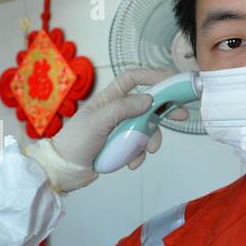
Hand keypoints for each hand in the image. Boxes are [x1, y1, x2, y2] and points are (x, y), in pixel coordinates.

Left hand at [30, 67, 171, 190]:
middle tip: (181, 116)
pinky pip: (139, 146)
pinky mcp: (121, 145)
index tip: (170, 81)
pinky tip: (131, 164)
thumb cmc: (75, 142)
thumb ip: (122, 109)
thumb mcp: (97, 122)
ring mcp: (120, 129)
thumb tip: (148, 99)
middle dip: (164, 110)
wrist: (64, 170)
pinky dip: (139, 155)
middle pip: (147, 104)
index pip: (133, 79)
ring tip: (147, 151)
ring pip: (146, 128)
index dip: (151, 75)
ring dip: (150, 140)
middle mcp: (117, 111)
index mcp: (109, 99)